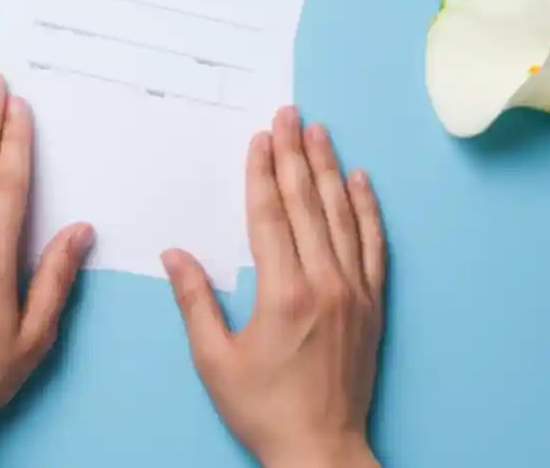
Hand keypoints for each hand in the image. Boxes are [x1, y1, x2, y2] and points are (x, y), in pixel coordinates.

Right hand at [162, 107, 385, 467]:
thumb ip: (195, 302)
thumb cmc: (264, 410)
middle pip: (307, 205)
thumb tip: (175, 255)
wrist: (321, 450)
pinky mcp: (373, 304)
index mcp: (283, 294)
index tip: (259, 139)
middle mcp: (324, 283)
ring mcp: (354, 291)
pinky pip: (374, 245)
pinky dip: (368, 209)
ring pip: (343, 216)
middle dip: (295, 155)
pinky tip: (361, 181)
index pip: (270, 216)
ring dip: (329, 169)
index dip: (262, 173)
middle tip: (289, 115)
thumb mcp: (214, 360)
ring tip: (319, 132)